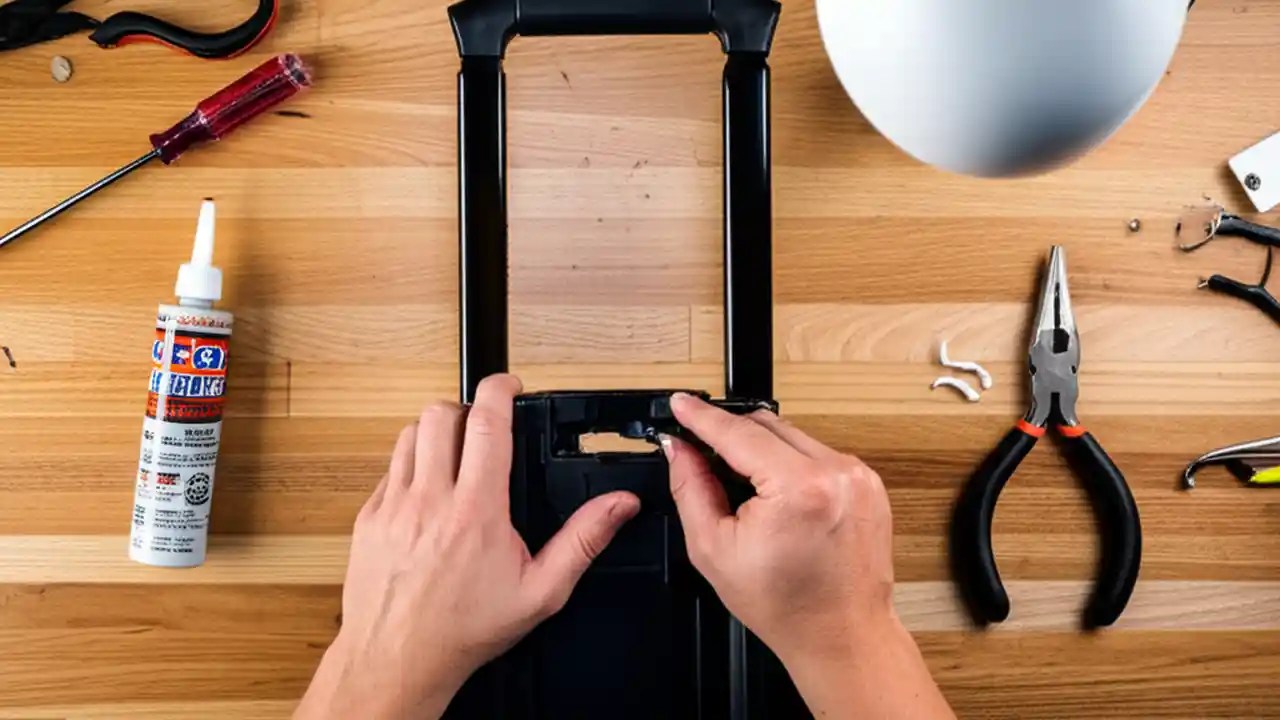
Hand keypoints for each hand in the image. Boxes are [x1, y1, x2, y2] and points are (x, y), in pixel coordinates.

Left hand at [296, 375, 639, 719]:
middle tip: (484, 425)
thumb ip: (583, 540)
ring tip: (456, 454)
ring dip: (436, 432)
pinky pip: (389, 469)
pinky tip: (429, 491)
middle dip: (467, 409)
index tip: (509, 385)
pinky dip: (411, 465)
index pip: (486, 423)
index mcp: (476, 512)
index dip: (499, 390)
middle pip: (441, 415)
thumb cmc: (464, 630)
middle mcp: (430, 501)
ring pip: (410, 434)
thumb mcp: (541, 591)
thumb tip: (619, 505)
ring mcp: (393, 506)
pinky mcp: (368, 517)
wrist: (399, 660)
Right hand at [663, 393, 952, 718]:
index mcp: (799, 489)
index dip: (702, 417)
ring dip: (762, 450)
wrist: (841, 633)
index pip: (738, 433)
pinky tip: (778, 497)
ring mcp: (858, 476)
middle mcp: (836, 473)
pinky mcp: (868, 482)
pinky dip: (791, 464)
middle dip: (730, 434)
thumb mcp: (714, 548)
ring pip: (793, 436)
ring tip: (745, 491)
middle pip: (767, 425)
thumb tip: (681, 449)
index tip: (682, 404)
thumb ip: (691, 488)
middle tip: (701, 451)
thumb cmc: (786, 605)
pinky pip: (817, 454)